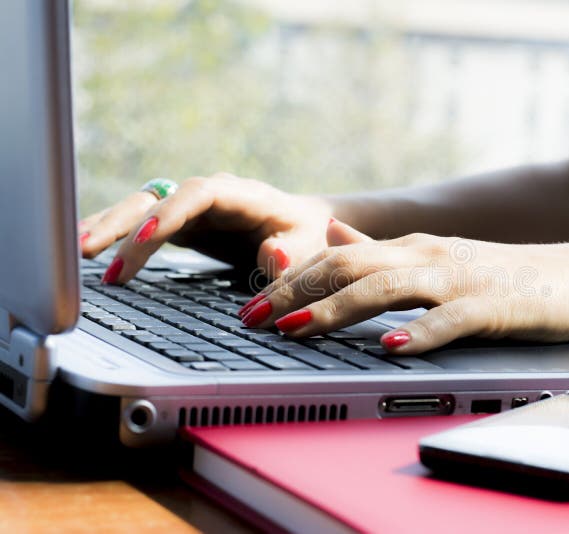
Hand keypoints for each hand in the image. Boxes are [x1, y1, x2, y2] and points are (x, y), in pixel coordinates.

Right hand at [79, 173, 334, 283]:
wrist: (301, 227)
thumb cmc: (306, 236)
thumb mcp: (307, 246)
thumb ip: (291, 254)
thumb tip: (273, 258)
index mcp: (242, 194)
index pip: (198, 194)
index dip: (169, 214)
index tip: (142, 241)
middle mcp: (209, 194)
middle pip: (159, 197)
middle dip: (123, 220)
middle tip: (88, 248)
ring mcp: (191, 207)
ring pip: (142, 207)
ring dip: (109, 225)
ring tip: (76, 250)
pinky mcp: (180, 222)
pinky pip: (141, 223)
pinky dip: (116, 234)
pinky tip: (87, 246)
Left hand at [239, 220, 568, 352]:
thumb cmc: (501, 276)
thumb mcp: (433, 261)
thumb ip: (383, 253)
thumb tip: (334, 237)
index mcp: (409, 249)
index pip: (336, 259)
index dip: (290, 281)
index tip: (250, 305)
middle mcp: (425, 257)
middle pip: (348, 268)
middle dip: (295, 293)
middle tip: (252, 319)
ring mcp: (457, 279)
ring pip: (387, 287)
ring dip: (338, 308)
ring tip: (298, 327)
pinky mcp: (491, 304)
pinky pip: (449, 319)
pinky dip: (418, 332)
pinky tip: (390, 346)